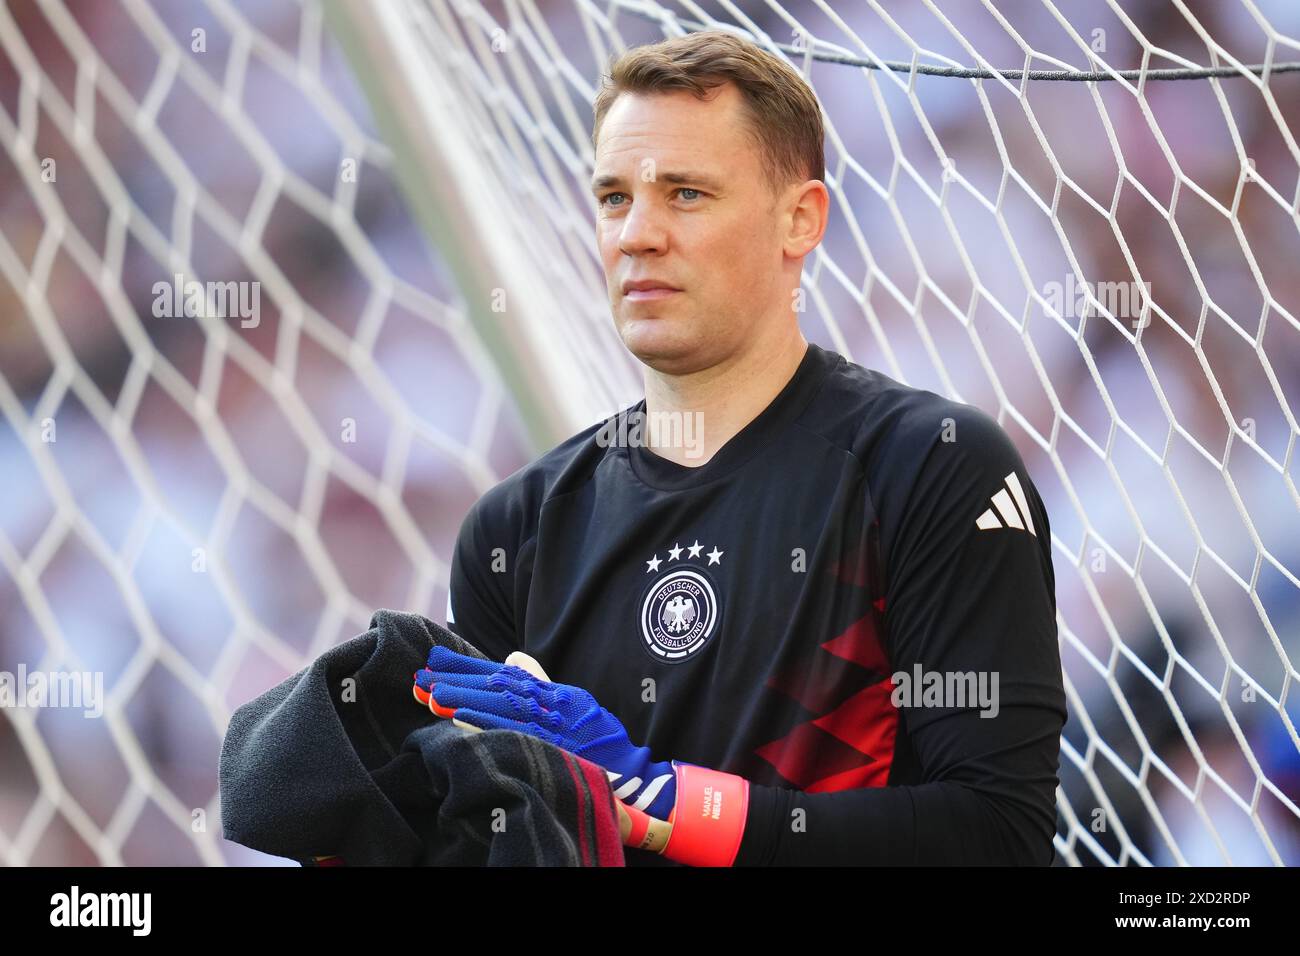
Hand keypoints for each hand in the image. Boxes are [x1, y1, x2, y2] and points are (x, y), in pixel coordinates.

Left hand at [412, 647, 749, 864]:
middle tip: (420, 675)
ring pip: (500, 705)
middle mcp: (552, 704)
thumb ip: (541, 683)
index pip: (504, 674)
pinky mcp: (553, 744)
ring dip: (463, 698)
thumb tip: (511, 656)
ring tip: (429, 693)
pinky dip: (484, 721)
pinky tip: (456, 717)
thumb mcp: (573, 705)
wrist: (636, 777)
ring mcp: (553, 724)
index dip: (468, 666)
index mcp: (553, 693)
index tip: (433, 659)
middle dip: (457, 680)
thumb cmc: (601, 743)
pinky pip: (512, 730)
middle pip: (497, 686)